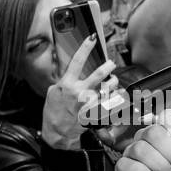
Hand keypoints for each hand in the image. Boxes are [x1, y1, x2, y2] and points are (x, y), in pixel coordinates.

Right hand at [41, 35, 117, 150]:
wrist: (57, 132)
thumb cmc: (54, 111)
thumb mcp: (54, 92)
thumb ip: (64, 80)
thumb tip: (70, 69)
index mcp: (67, 84)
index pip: (77, 61)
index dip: (85, 47)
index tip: (92, 38)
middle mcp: (79, 92)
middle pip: (99, 74)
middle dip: (108, 66)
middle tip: (111, 64)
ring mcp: (89, 104)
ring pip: (109, 88)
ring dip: (114, 83)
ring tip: (113, 82)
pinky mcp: (96, 114)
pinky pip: (112, 102)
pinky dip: (116, 98)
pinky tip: (115, 97)